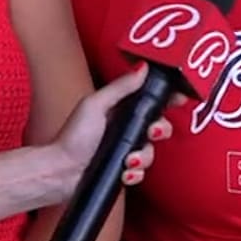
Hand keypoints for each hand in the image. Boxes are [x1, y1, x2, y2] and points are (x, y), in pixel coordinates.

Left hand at [48, 65, 175, 194]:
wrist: (61, 172)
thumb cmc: (73, 136)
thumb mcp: (96, 105)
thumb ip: (121, 87)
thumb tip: (143, 68)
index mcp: (119, 109)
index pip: (149, 100)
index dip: (166, 98)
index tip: (178, 98)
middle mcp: (124, 128)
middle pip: (158, 126)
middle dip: (159, 130)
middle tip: (151, 132)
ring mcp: (124, 150)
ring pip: (151, 152)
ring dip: (143, 156)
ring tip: (127, 159)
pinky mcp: (123, 170)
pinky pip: (141, 172)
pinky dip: (134, 173)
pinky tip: (123, 172)